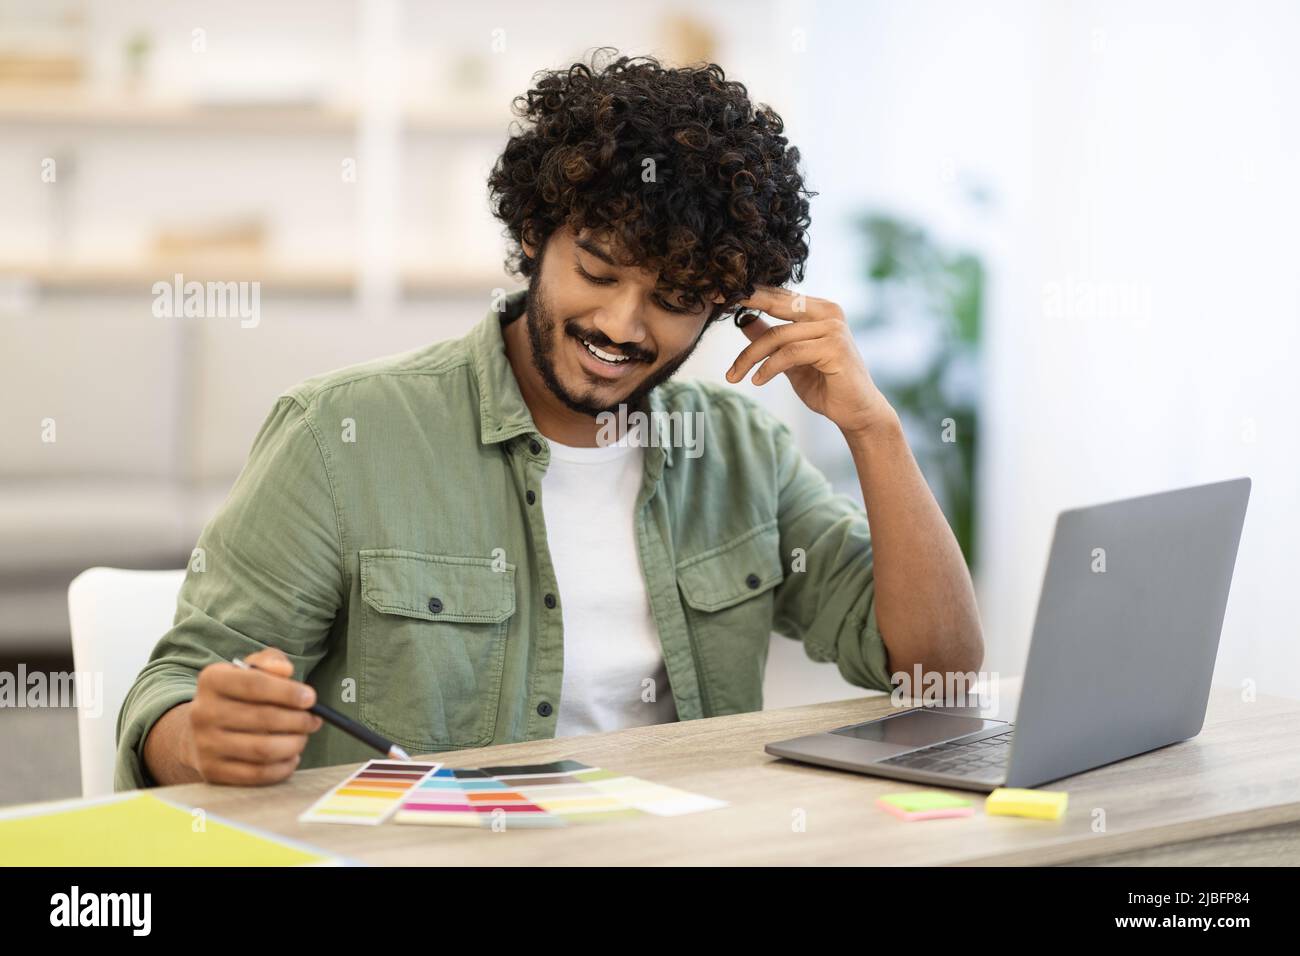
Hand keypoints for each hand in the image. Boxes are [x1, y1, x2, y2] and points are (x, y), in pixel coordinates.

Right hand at [184, 646, 322, 785]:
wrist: (200, 731)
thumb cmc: (237, 696)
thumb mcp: (249, 670)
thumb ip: (270, 662)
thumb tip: (285, 670)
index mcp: (212, 680)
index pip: (254, 684)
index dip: (287, 692)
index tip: (310, 698)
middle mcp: (203, 712)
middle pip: (264, 718)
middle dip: (298, 720)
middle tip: (313, 720)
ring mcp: (205, 745)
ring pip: (263, 749)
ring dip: (294, 744)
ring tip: (303, 737)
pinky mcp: (213, 772)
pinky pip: (258, 774)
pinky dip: (283, 767)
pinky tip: (292, 756)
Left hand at [725, 286, 896, 434]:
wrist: (856, 412)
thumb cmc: (826, 384)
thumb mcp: (790, 360)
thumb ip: (771, 338)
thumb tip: (744, 320)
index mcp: (820, 309)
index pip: (780, 295)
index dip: (750, 293)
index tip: (720, 295)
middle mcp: (829, 313)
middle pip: (776, 306)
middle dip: (744, 305)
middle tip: (716, 305)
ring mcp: (833, 329)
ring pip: (778, 336)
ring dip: (750, 357)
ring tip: (734, 375)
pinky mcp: (834, 349)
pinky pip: (789, 354)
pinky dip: (768, 368)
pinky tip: (757, 381)